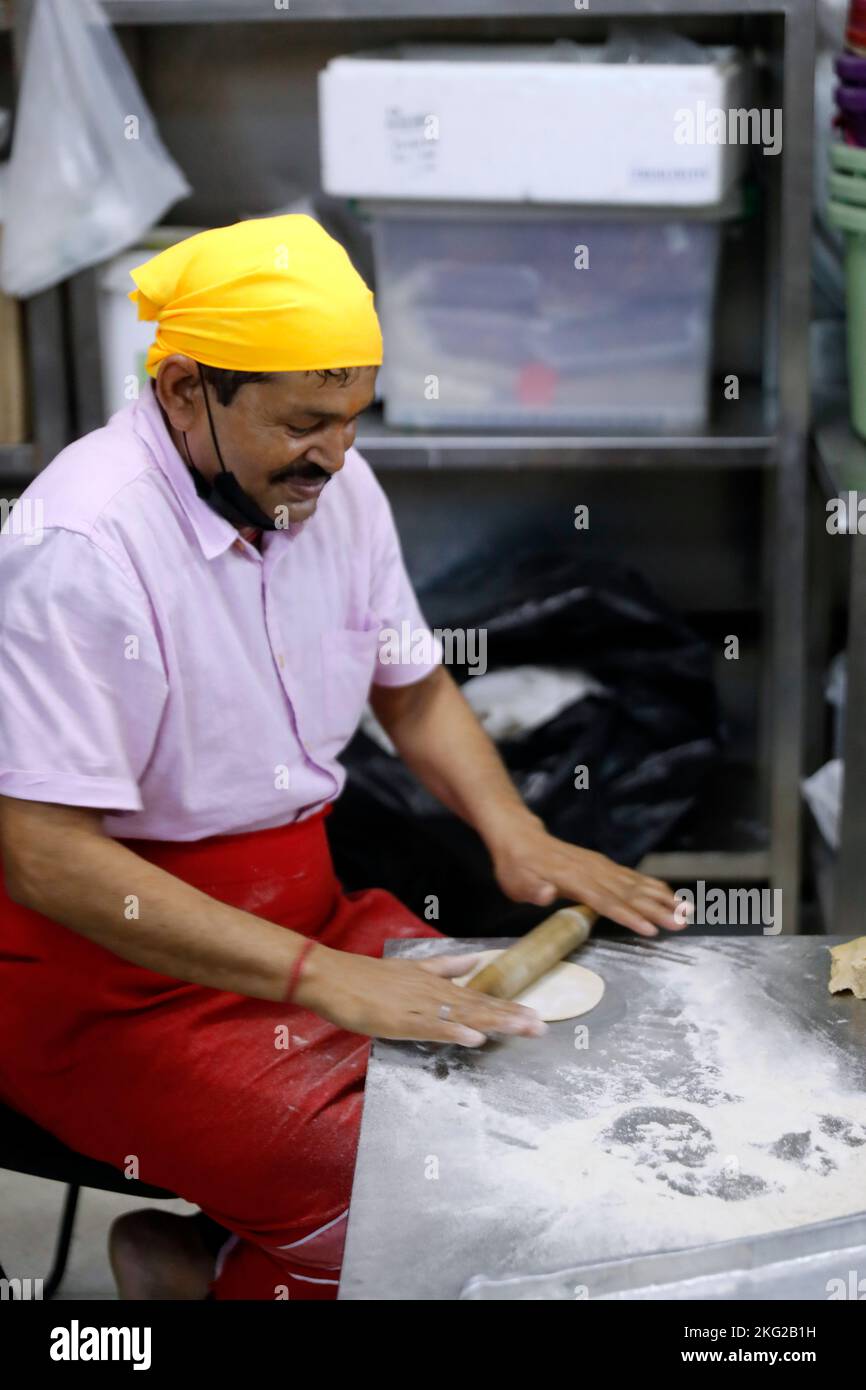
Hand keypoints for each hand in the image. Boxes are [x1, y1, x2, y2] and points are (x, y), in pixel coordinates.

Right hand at [294, 946, 547, 1045]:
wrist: (333, 976)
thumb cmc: (368, 977)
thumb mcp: (411, 968)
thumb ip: (444, 967)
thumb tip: (473, 962)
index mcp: (437, 984)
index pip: (479, 998)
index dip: (508, 1008)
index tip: (535, 1015)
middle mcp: (433, 993)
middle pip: (479, 1006)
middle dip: (512, 1017)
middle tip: (542, 1027)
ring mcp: (418, 1005)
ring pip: (463, 1015)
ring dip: (494, 1022)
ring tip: (522, 1029)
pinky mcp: (400, 1019)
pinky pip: (431, 1027)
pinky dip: (454, 1031)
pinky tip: (475, 1037)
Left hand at [488, 812, 682, 936]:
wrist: (521, 839)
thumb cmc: (517, 866)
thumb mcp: (515, 881)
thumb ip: (531, 889)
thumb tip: (545, 894)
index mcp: (572, 879)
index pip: (604, 900)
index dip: (628, 916)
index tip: (650, 929)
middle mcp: (592, 870)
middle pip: (629, 893)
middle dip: (657, 910)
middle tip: (681, 924)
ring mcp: (600, 866)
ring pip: (636, 884)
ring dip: (662, 898)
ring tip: (686, 912)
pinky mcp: (604, 865)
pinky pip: (633, 877)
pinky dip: (653, 886)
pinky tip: (670, 896)